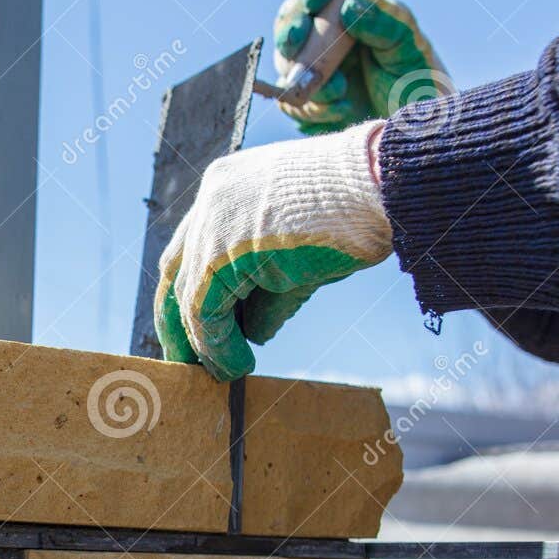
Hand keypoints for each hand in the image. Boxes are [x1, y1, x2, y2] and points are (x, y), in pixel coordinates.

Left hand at [156, 122, 390, 379]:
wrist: (382, 186)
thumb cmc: (358, 214)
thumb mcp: (299, 253)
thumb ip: (268, 286)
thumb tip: (253, 331)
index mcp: (228, 187)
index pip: (192, 248)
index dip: (190, 294)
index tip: (197, 332)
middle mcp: (212, 199)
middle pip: (175, 271)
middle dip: (179, 322)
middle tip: (187, 363)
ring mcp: (212, 221)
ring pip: (189, 295)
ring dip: (206, 343)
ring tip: (227, 372)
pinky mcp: (221, 250)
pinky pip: (204, 310)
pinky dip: (217, 345)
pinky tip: (238, 366)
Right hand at [274, 0, 451, 133]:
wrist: (413, 141)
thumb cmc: (418, 89)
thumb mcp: (411, 51)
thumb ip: (388, 22)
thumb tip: (351, 4)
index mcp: (357, 8)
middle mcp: (330, 35)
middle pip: (292, 16)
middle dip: (289, 27)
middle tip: (296, 42)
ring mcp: (314, 69)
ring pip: (286, 60)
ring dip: (304, 74)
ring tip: (339, 92)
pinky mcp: (306, 104)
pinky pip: (291, 100)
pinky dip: (311, 106)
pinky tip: (341, 110)